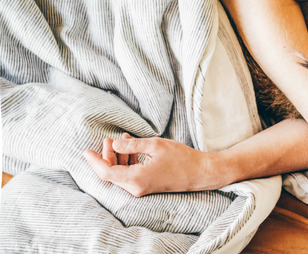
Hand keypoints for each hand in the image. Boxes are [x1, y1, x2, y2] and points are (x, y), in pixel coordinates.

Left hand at [83, 133, 219, 196]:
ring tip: (119, 140)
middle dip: (106, 156)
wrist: (199, 172)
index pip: (106, 172)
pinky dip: (126, 162)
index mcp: (136, 178)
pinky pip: (129, 175)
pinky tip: (130, 148)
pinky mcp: (146, 186)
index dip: (95, 161)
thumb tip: (114, 144)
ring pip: (119, 174)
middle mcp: (136, 188)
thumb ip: (132, 146)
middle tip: (107, 139)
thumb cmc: (181, 158)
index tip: (86, 150)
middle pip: (111, 174)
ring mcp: (141, 189)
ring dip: (117, 158)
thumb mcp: (155, 145)